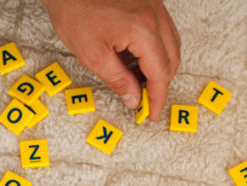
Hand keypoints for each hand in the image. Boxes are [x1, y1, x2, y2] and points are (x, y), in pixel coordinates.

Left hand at [42, 0, 179, 120]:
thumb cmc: (74, 10)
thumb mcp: (93, 54)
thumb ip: (118, 80)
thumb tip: (133, 99)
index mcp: (142, 30)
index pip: (160, 73)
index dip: (157, 98)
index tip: (152, 113)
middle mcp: (154, 16)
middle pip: (171, 60)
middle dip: (160, 84)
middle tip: (144, 100)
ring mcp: (155, 6)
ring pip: (171, 45)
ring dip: (159, 66)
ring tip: (137, 80)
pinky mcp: (150, 1)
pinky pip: (163, 31)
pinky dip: (155, 49)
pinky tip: (136, 58)